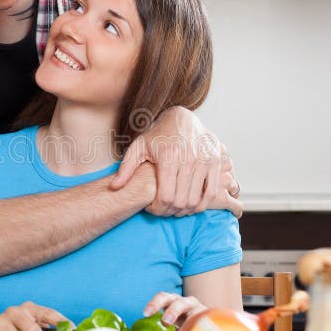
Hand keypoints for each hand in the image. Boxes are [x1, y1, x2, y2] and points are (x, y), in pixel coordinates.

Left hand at [110, 107, 242, 217]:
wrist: (182, 118)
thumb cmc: (157, 136)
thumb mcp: (138, 147)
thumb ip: (126, 168)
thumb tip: (114, 187)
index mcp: (169, 156)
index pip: (166, 197)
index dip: (158, 209)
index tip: (152, 208)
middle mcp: (189, 158)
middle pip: (181, 202)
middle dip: (169, 212)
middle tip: (162, 210)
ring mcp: (205, 160)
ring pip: (196, 200)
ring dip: (185, 210)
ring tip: (175, 208)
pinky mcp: (216, 162)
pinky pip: (212, 192)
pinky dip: (202, 204)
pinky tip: (190, 204)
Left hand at [143, 291, 206, 329]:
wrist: (207, 328)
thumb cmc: (183, 329)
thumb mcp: (171, 328)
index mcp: (173, 302)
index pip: (163, 298)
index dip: (154, 303)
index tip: (146, 314)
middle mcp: (186, 302)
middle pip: (177, 301)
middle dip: (171, 310)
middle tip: (165, 322)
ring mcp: (198, 309)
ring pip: (195, 317)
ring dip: (184, 325)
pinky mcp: (208, 318)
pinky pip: (203, 323)